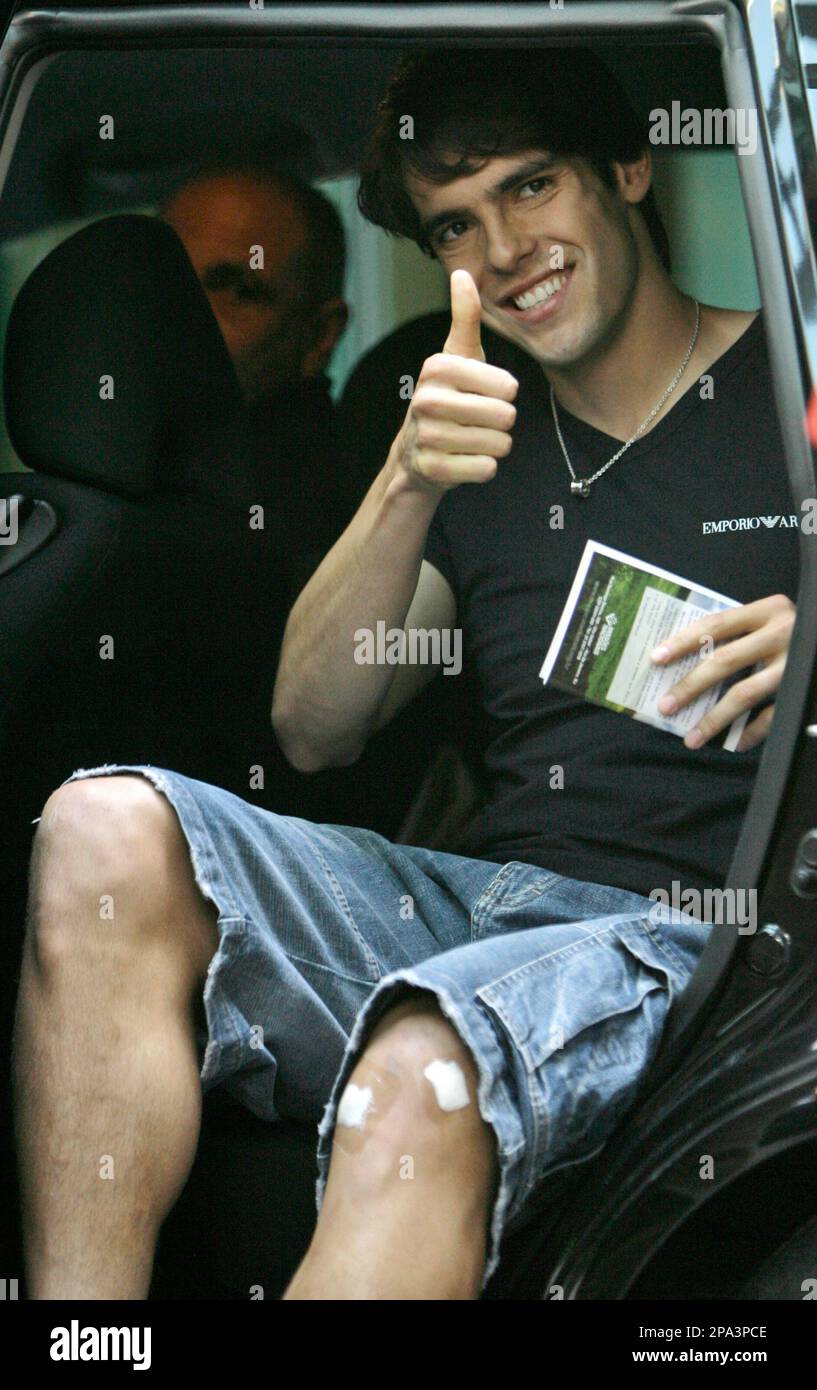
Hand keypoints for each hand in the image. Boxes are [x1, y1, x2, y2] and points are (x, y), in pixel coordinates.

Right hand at [392, 268, 517, 492]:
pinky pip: (486, 469)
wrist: (415, 452)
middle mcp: (427, 400)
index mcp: (438, 368)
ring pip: (499, 445)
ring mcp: (428, 436)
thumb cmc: (448, 397)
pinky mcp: (433, 469)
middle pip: (506, 417)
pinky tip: (464, 459)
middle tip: (478, 421)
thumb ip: (465, 317)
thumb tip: (462, 273)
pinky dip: (483, 468)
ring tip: (471, 439)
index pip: (508, 387)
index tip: (483, 394)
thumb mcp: (458, 356)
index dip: (505, 394)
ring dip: (494, 446)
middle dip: (501, 423)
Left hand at [649, 593, 795, 750]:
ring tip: (692, 737)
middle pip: (726, 661)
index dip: (683, 641)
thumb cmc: (791, 632)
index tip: (656, 658)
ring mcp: (794, 663)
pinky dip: (752, 731)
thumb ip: (737, 634)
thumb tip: (686, 662)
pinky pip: (774, 714)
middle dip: (691, 686)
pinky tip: (734, 742)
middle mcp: (782, 633)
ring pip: (746, 693)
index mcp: (767, 610)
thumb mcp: (768, 622)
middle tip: (666, 705)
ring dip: (714, 718)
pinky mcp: (804, 688)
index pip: (716, 624)